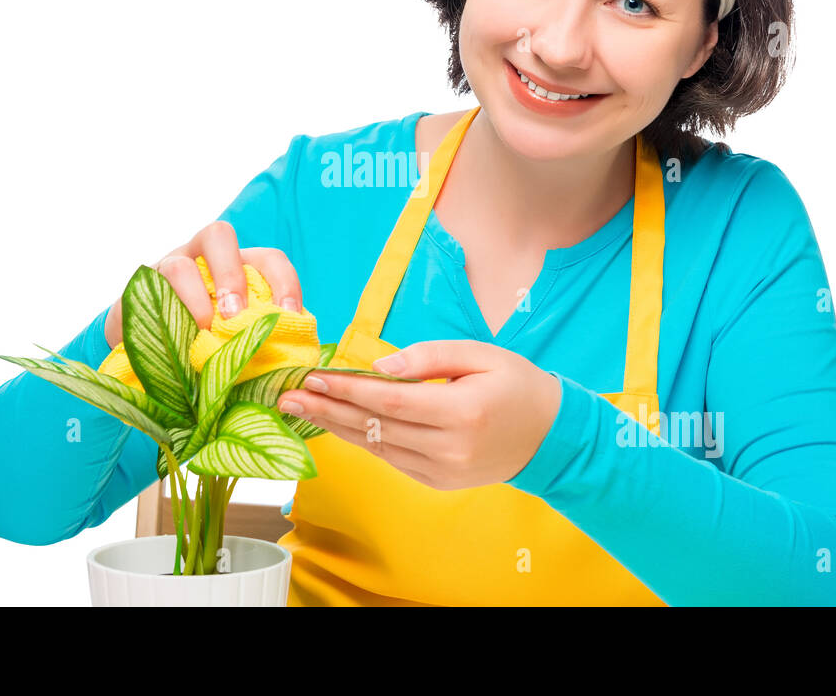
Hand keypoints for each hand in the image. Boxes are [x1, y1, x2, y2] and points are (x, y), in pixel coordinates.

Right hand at [104, 220, 302, 347]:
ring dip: (195, 299)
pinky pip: (147, 292)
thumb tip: (283, 370)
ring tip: (202, 329)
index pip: (267, 259)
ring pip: (179, 265)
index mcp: (238, 267)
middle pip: (218, 236)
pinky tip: (173, 340)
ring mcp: (166, 269)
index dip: (284, 282)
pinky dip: (164, 314)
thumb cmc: (207, 346)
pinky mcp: (139, 291)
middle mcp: (201, 258)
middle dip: (230, 274)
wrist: (152, 352)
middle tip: (236, 315)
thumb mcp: (236, 340)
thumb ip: (256, 342)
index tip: (289, 315)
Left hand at [277, 340, 561, 489]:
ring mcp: (443, 471)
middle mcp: (450, 448)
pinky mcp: (438, 482)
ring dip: (335, 427)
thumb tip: (379, 366)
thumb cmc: (516, 384)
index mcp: (463, 411)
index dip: (347, 390)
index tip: (313, 376)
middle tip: (286, 395)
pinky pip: (391, 458)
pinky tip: (336, 424)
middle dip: (326, 409)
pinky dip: (361, 440)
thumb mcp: (481, 354)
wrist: (549, 436)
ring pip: (377, 447)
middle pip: (375, 427)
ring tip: (300, 408)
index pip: (390, 401)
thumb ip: (429, 356)